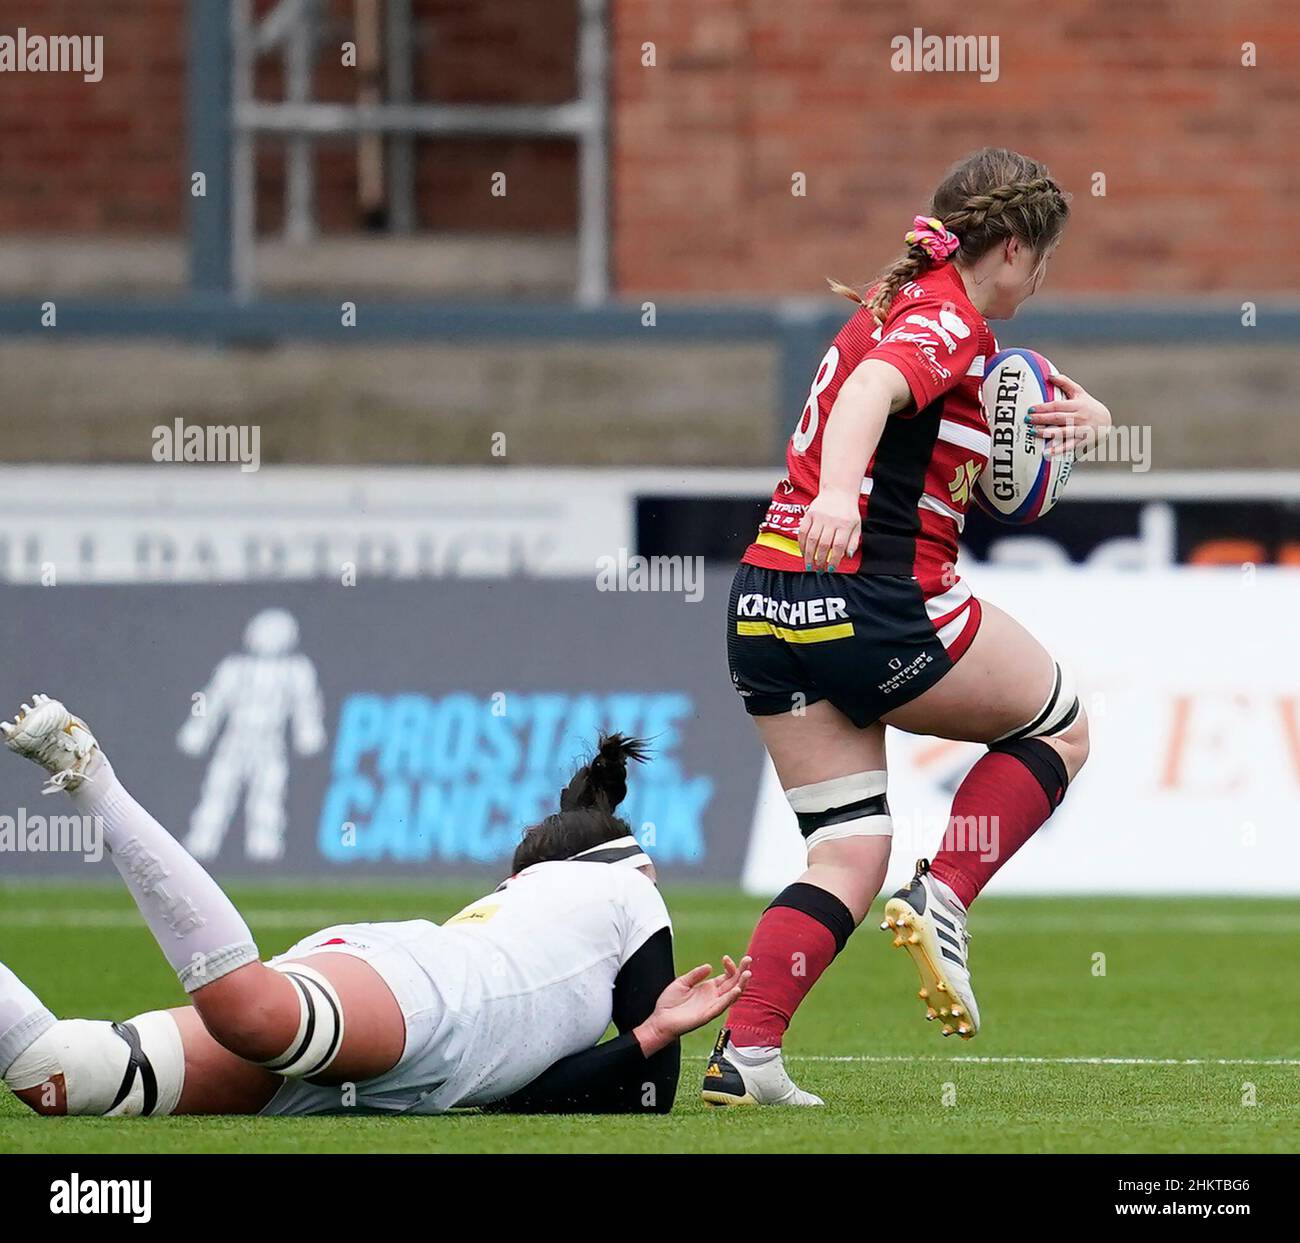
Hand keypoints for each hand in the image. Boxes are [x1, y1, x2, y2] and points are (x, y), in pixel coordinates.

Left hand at [634, 955, 751, 1055]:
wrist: (660, 1020)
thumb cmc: (669, 1004)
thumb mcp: (682, 982)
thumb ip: (696, 974)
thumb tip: (709, 966)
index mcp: (708, 988)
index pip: (726, 977)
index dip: (730, 967)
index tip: (726, 958)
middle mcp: (713, 997)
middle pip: (733, 983)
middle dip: (741, 971)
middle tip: (748, 960)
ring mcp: (712, 1006)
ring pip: (732, 995)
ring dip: (741, 984)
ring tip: (747, 973)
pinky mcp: (708, 1014)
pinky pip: (722, 1006)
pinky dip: (730, 998)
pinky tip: (736, 989)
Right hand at [798, 489, 860, 571]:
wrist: (839, 491)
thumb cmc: (848, 511)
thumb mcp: (857, 525)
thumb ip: (853, 541)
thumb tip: (847, 556)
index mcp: (845, 524)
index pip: (839, 546)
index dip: (834, 560)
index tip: (831, 569)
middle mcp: (832, 520)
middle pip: (824, 544)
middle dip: (820, 560)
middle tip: (818, 570)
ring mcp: (819, 517)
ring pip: (812, 539)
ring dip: (809, 554)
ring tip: (809, 565)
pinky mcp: (809, 514)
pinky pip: (803, 531)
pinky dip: (801, 543)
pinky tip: (803, 552)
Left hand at [1026, 373, 1111, 457]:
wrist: (1106, 421)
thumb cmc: (1088, 406)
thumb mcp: (1079, 393)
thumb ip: (1065, 383)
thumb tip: (1049, 375)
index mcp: (1077, 405)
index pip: (1058, 406)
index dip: (1044, 407)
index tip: (1031, 409)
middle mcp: (1080, 417)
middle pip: (1058, 418)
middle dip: (1041, 419)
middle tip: (1027, 420)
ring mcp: (1081, 430)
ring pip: (1062, 432)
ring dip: (1047, 433)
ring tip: (1033, 432)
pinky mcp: (1082, 442)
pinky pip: (1069, 446)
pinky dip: (1058, 450)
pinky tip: (1047, 453)